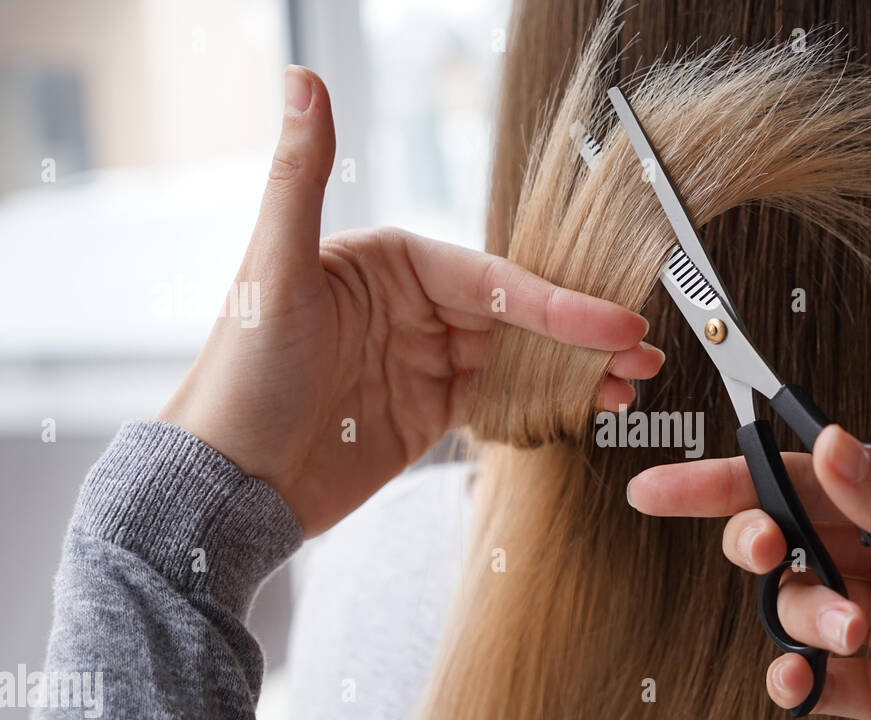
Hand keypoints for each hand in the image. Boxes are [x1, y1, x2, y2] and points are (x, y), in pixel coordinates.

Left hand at [160, 66, 659, 535]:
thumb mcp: (272, 270)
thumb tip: (302, 82)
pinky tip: (583, 406)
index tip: (613, 321)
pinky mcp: (428, 413)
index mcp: (387, 264)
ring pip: (518, 359)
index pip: (490, 278)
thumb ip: (300, 176)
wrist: (227, 481)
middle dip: (583, 337)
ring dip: (575, 371)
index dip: (557, 301)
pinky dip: (546, 403)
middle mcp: (411, 307)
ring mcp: (424, 361)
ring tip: (628, 387)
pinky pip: (502, 400)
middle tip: (640, 353)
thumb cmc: (238, 373)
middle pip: (517, 318)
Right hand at [627, 424, 870, 719]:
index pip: (804, 476)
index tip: (660, 486)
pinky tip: (798, 682)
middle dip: (759, 542)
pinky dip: (795, 680)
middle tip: (766, 551)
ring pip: (794, 609)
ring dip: (799, 619)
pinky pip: (816, 679)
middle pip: (785, 539)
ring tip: (847, 636)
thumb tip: (827, 443)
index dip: (727, 478)